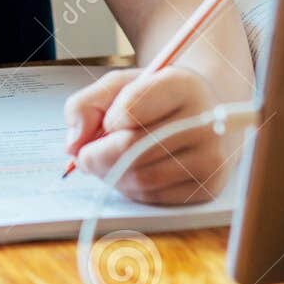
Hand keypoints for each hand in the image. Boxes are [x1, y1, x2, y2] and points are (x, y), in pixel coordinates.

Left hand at [63, 66, 239, 204]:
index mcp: (182, 86)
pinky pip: (152, 197)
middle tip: (85, 155)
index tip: (107, 121)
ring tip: (108, 162)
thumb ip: (86, 104)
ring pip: (139, 179)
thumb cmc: (157, 99)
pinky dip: (130, 189)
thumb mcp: (121, 85)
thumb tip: (73, 144)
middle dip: (96, 156)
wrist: (203, 114)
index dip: (108, 119)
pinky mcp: (207, 188)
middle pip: (131, 149)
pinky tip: (131, 172)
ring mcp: (209, 158)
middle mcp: (203, 122)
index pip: (131, 109)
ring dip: (111, 175)